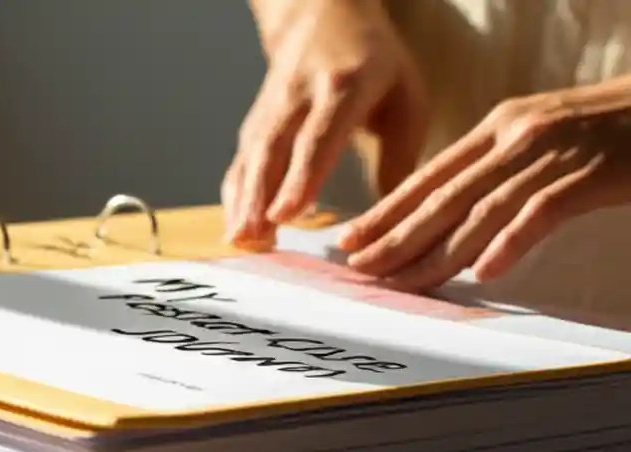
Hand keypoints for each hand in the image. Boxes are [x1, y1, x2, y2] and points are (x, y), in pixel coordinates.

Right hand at [224, 0, 428, 244]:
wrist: (320, 19)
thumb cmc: (373, 65)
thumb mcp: (405, 98)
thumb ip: (401, 156)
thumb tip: (394, 217)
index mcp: (344, 87)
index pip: (318, 137)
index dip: (299, 177)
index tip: (286, 214)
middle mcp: (298, 97)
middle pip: (272, 152)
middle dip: (259, 198)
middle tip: (253, 238)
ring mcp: (269, 111)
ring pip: (249, 160)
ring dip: (241, 203)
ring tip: (241, 242)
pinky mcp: (253, 126)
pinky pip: (240, 163)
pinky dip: (234, 198)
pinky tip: (237, 229)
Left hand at [341, 79, 630, 289]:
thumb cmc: (610, 128)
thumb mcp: (541, 137)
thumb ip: (497, 169)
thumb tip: (454, 214)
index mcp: (499, 126)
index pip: (429, 176)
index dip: (386, 212)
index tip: (351, 241)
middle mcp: (516, 135)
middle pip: (443, 196)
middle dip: (396, 238)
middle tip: (360, 270)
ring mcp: (553, 153)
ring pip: (481, 210)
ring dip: (438, 253)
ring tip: (405, 283)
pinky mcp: (592, 174)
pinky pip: (541, 212)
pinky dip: (509, 243)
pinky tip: (483, 273)